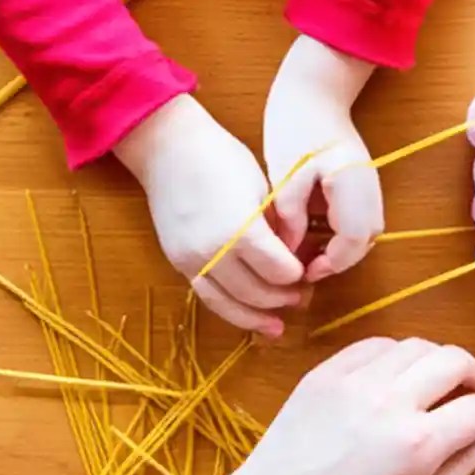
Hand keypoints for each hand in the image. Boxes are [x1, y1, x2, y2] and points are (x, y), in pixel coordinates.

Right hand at [115, 95, 303, 335]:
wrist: (168, 149)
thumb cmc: (221, 158)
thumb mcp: (261, 189)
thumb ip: (277, 227)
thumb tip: (293, 256)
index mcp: (241, 230)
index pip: (278, 270)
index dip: (296, 275)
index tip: (305, 271)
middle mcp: (213, 251)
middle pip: (255, 292)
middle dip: (281, 298)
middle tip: (299, 296)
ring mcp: (191, 260)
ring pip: (228, 304)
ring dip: (255, 317)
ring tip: (277, 325)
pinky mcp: (178, 262)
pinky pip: (207, 296)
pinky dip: (229, 310)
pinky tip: (247, 316)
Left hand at [216, 337, 474, 474]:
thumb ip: (464, 462)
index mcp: (416, 444)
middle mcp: (388, 402)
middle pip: (453, 360)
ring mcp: (352, 382)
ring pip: (415, 344)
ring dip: (435, 360)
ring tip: (433, 387)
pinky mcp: (323, 373)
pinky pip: (373, 345)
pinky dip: (395, 355)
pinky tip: (395, 378)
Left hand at [265, 35, 382, 282]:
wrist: (314, 92)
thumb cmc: (295, 126)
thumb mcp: (285, 175)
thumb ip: (291, 217)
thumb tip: (290, 252)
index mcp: (351, 185)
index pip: (353, 241)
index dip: (332, 263)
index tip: (304, 271)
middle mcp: (369, 189)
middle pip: (366, 240)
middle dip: (339, 259)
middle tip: (306, 266)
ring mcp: (370, 185)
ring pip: (366, 231)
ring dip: (342, 247)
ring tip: (310, 253)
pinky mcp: (363, 182)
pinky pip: (360, 217)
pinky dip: (343, 232)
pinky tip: (317, 232)